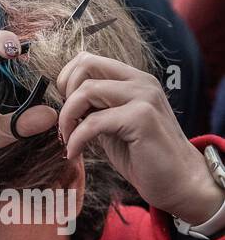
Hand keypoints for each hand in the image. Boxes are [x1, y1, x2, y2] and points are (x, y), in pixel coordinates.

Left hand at [57, 52, 224, 223]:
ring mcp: (143, 97)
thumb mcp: (111, 125)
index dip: (66, 81)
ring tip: (68, 140)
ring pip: (86, 91)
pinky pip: (92, 121)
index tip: (65, 109)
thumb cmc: (142, 154)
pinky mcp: (141, 118)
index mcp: (132, 80)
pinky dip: (76, 139)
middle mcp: (140, 82)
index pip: (88, 59)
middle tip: (65, 125)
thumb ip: (94, 108)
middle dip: (64, 96)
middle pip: (85, 66)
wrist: (177, 180)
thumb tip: (62, 102)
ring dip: (67, 119)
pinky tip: (74, 153)